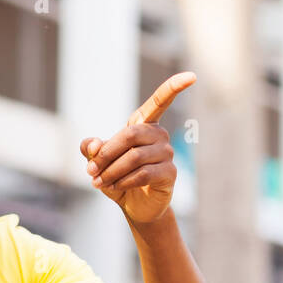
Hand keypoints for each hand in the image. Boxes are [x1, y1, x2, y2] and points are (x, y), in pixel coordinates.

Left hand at [79, 72, 195, 223]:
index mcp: (144, 124)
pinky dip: (124, 181)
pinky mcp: (170, 173)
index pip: (161, 100)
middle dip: (106, 154)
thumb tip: (93, 145)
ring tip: (100, 182)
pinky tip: (116, 187)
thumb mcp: (98, 161)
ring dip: (111, 172)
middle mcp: (159, 135)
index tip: (192, 76)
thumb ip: (91, 149)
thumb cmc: (117, 176)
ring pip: (134, 157)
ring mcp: (167, 153)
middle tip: (91, 171)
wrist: (133, 205)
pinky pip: (144, 173)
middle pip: (130, 135)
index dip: (174, 87)